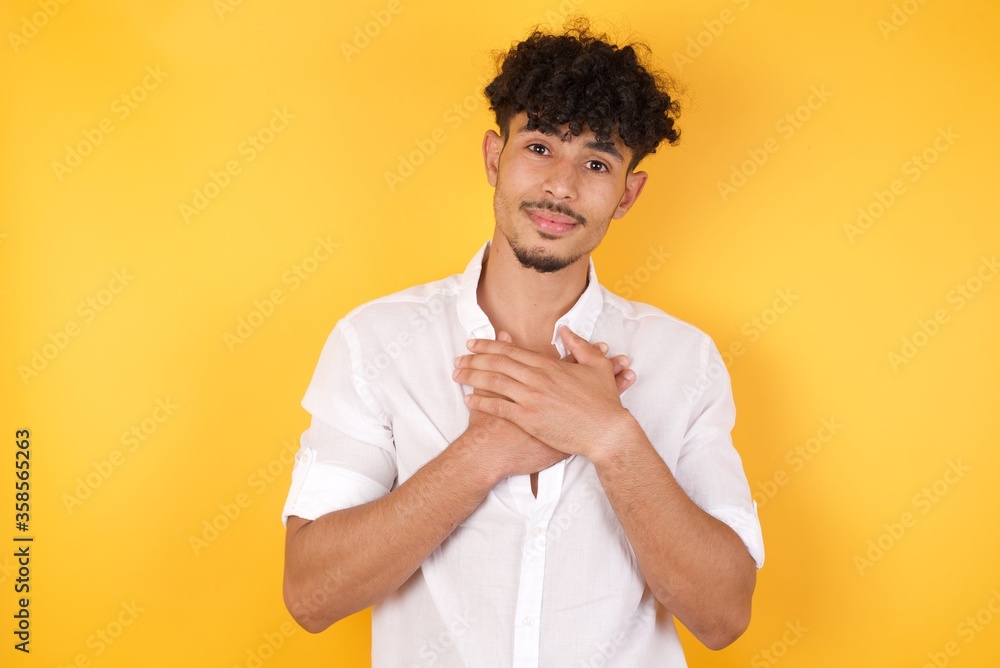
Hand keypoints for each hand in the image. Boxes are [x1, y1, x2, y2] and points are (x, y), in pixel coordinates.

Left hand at [454, 326, 639, 459]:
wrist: (606, 432)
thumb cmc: (603, 402)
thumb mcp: (596, 366)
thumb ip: (579, 345)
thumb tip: (565, 330)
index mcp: (549, 365)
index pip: (512, 350)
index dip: (490, 345)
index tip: (474, 343)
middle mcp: (536, 379)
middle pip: (497, 363)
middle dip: (474, 359)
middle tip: (459, 358)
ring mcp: (531, 399)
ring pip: (494, 382)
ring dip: (472, 376)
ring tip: (458, 374)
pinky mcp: (529, 419)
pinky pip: (498, 407)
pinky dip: (481, 401)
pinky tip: (469, 399)